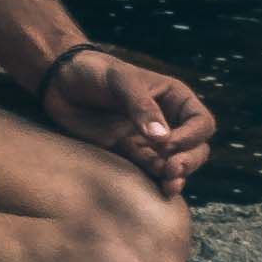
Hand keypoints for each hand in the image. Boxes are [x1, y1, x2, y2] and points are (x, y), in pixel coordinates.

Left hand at [40, 45, 213, 193]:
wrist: (61, 83)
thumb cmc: (95, 72)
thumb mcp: (121, 82)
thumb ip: (141, 108)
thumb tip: (163, 139)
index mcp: (174, 98)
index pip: (201, 122)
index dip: (192, 136)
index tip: (169, 144)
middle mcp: (168, 121)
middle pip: (196, 147)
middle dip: (189, 160)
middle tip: (171, 168)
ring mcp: (150, 140)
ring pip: (178, 163)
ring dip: (178, 175)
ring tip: (169, 184)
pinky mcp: (131, 154)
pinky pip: (153, 171)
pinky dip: (159, 181)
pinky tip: (161, 189)